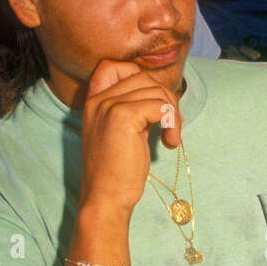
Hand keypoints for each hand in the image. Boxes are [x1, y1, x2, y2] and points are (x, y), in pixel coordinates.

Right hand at [80, 60, 181, 217]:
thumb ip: (133, 111)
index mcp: (94, 102)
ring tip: (171, 137)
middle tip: (171, 126)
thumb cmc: (117, 173)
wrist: (106, 199)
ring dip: (173, 113)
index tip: (152, 105)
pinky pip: (160, 106)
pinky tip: (169, 142)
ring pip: (155, 90)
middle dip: (165, 98)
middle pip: (143, 76)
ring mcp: (109, 106)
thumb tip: (162, 96)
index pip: (113, 66)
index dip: (138, 76)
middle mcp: (98, 100)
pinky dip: (172, 122)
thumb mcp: (121, 134)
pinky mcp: (123, 117)